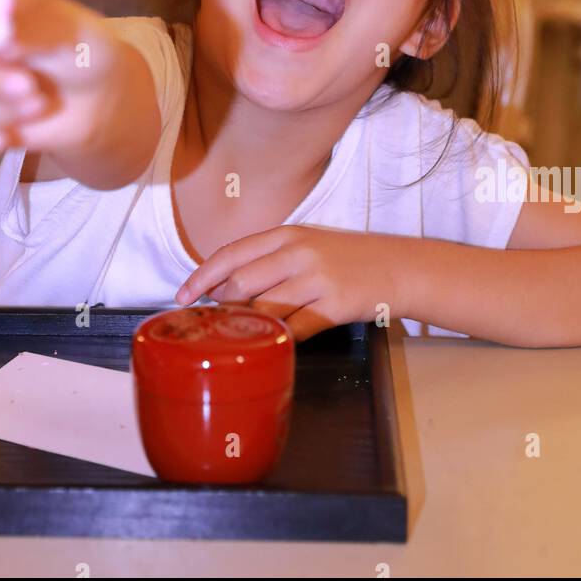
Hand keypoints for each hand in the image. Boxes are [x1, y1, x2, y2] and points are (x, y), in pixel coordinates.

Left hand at [174, 226, 400, 341]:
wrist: (398, 267)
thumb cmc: (348, 259)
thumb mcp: (307, 245)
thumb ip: (269, 260)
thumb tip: (225, 286)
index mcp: (286, 234)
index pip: (231, 253)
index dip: (201, 276)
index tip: (182, 296)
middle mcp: (298, 252)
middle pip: (241, 283)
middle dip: (221, 307)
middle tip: (216, 322)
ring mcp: (316, 279)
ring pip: (264, 308)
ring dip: (246, 325)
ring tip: (239, 335)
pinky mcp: (333, 306)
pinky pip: (293, 329)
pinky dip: (276, 340)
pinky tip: (271, 346)